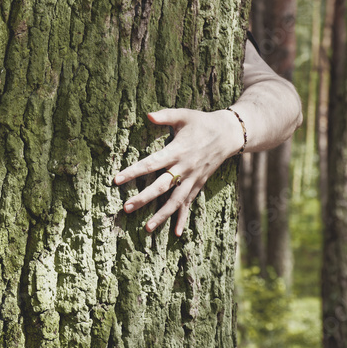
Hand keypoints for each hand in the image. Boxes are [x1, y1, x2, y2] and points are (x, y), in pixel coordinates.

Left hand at [114, 108, 243, 235]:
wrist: (229, 134)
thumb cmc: (202, 122)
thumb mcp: (184, 115)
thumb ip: (165, 115)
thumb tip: (147, 115)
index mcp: (177, 151)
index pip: (151, 164)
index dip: (133, 172)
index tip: (117, 180)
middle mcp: (184, 168)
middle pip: (161, 187)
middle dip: (144, 199)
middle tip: (126, 208)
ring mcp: (192, 178)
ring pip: (176, 201)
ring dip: (162, 215)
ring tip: (147, 228)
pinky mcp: (199, 184)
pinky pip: (189, 204)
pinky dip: (182, 218)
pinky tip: (175, 233)